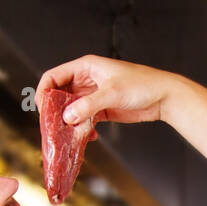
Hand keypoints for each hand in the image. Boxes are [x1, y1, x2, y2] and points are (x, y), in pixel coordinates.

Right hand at [37, 56, 178, 128]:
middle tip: (53, 128)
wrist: (164, 97)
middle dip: (55, 112)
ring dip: (69, 124)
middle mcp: (86, 80)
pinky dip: (82, 130)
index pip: (54, 76)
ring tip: (69, 137)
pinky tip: (88, 138)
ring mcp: (93, 96)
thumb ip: (88, 105)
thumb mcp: (112, 93)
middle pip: (60, 96)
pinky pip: (84, 120)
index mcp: (85, 67)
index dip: (44, 92)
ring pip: (71, 110)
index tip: (42, 110)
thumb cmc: (142, 85)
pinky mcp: (102, 110)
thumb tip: (67, 117)